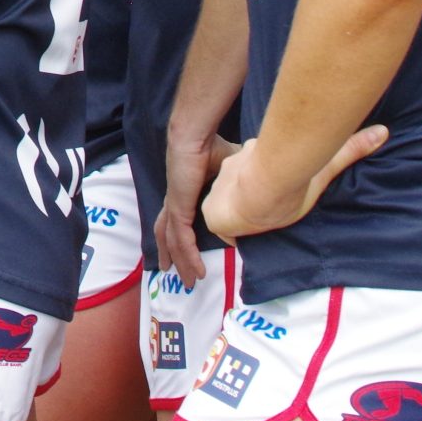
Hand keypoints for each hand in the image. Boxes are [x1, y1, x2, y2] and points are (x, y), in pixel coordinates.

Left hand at [156, 125, 235, 286]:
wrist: (197, 138)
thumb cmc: (211, 147)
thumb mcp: (227, 170)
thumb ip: (236, 182)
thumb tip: (255, 182)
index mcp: (182, 193)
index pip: (175, 220)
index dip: (176, 237)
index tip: (181, 252)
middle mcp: (174, 203)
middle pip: (166, 236)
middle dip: (171, 257)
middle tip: (177, 276)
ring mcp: (175, 208)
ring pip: (174, 244)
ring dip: (182, 264)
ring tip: (191, 282)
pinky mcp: (179, 210)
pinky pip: (182, 241)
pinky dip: (189, 258)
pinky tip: (197, 271)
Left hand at [200, 126, 385, 240]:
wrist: (263, 188)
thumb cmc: (292, 176)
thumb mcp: (322, 164)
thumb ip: (351, 148)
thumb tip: (384, 132)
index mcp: (251, 156)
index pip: (251, 171)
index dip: (260, 181)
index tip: (273, 191)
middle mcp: (231, 169)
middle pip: (237, 188)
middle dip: (248, 198)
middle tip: (266, 210)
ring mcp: (217, 191)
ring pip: (227, 205)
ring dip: (238, 214)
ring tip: (256, 222)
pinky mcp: (211, 214)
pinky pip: (220, 226)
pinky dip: (230, 231)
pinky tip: (244, 234)